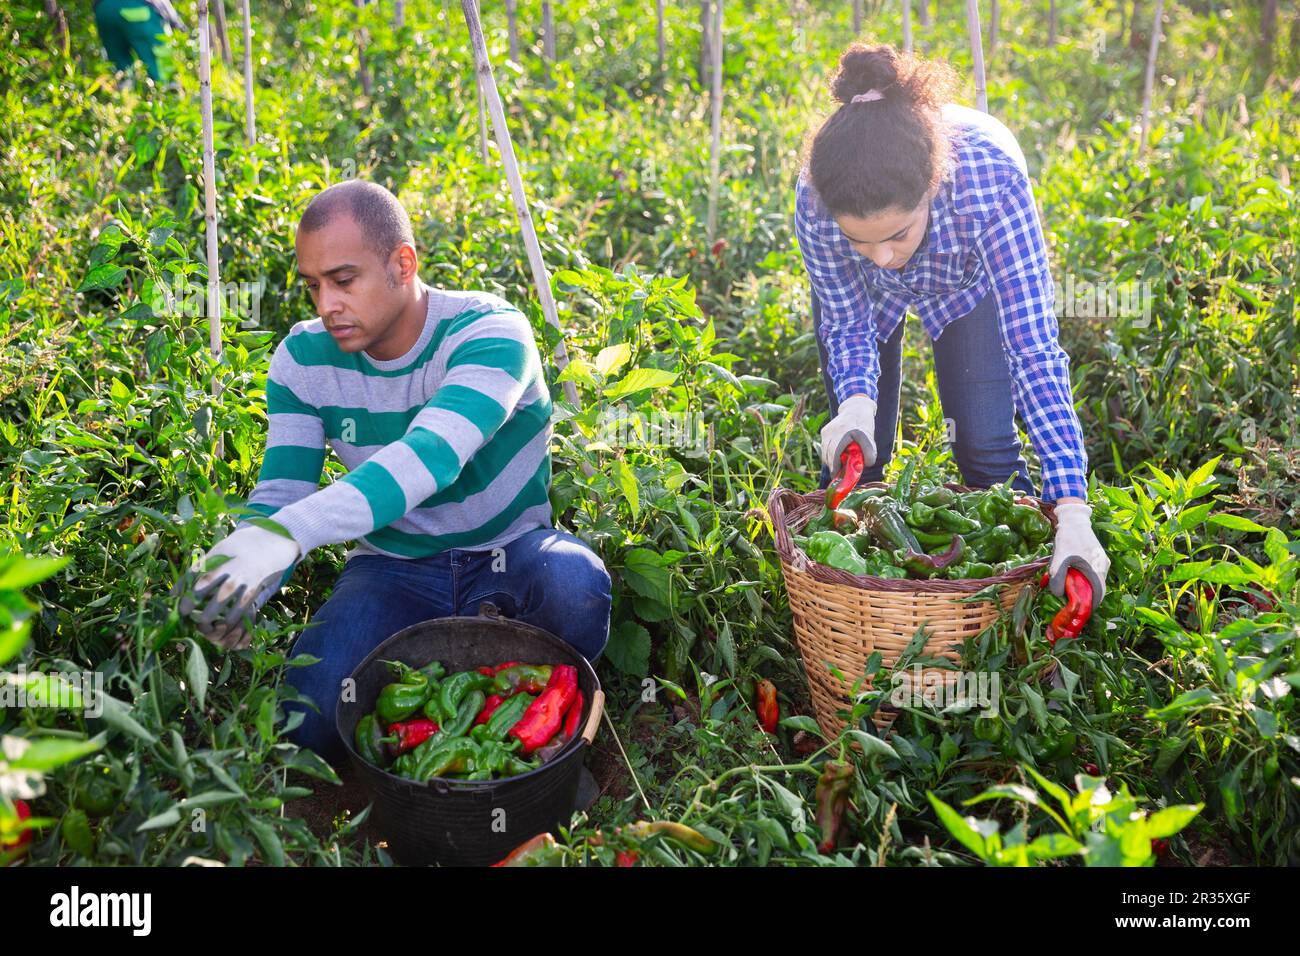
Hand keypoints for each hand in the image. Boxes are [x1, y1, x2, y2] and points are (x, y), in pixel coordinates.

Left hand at [186, 524, 299, 649]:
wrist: (277, 539)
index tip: (174, 598)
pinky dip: (233, 614)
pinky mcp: (255, 584)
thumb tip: (190, 578)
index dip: (183, 585)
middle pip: (205, 583)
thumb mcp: (226, 546)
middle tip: (183, 612)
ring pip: (223, 596)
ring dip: (211, 611)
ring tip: (202, 622)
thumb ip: (210, 560)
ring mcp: (243, 574)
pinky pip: (242, 602)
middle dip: (192, 599)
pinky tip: (226, 622)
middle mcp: (229, 563)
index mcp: (219, 552)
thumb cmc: (248, 544)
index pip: (196, 569)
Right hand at [820, 394, 877, 476]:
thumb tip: (865, 466)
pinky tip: (838, 454)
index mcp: (844, 433)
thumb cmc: (864, 424)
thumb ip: (869, 453)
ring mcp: (826, 431)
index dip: (836, 468)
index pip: (835, 455)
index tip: (838, 477)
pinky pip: (824, 447)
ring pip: (825, 453)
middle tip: (840, 474)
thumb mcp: (870, 438)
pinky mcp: (824, 431)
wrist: (856, 407)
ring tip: (840, 464)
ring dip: (831, 461)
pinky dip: (830, 454)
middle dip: (834, 467)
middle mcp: (832, 432)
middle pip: (828, 456)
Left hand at [1048, 502, 1108, 612]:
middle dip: (1085, 598)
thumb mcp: (1059, 558)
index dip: (1090, 606)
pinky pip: (1092, 573)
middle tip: (1071, 604)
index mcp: (1097, 569)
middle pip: (1096, 589)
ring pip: (1094, 581)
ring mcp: (1102, 561)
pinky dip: (1083, 579)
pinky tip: (1071, 577)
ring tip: (1068, 590)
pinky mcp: (1098, 557)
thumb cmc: (1068, 538)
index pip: (1098, 595)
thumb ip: (1057, 577)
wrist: (1074, 518)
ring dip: (1083, 588)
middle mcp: (1103, 567)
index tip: (1079, 613)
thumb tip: (1057, 594)